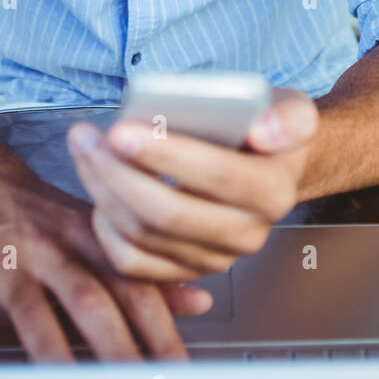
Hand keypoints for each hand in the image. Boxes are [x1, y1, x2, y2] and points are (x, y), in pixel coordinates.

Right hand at [0, 160, 214, 362]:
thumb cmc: (46, 218)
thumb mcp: (99, 233)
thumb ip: (145, 270)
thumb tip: (201, 302)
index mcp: (93, 240)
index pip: (133, 286)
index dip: (160, 328)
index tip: (178, 371)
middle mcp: (54, 249)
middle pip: (90, 300)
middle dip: (117, 350)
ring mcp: (10, 264)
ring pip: (36, 315)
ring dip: (57, 359)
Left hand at [66, 88, 318, 280]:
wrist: (269, 167)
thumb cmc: (266, 132)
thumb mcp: (293, 109)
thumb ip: (289, 117)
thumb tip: (264, 131)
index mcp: (272, 191)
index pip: (214, 176)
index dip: (163, 155)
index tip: (121, 131)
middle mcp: (246, 233)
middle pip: (166, 213)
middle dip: (115, 173)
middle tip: (87, 137)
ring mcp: (214, 258)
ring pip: (141, 237)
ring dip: (101, 191)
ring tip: (85, 149)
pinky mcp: (185, 270)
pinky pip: (132, 263)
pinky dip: (106, 228)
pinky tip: (98, 189)